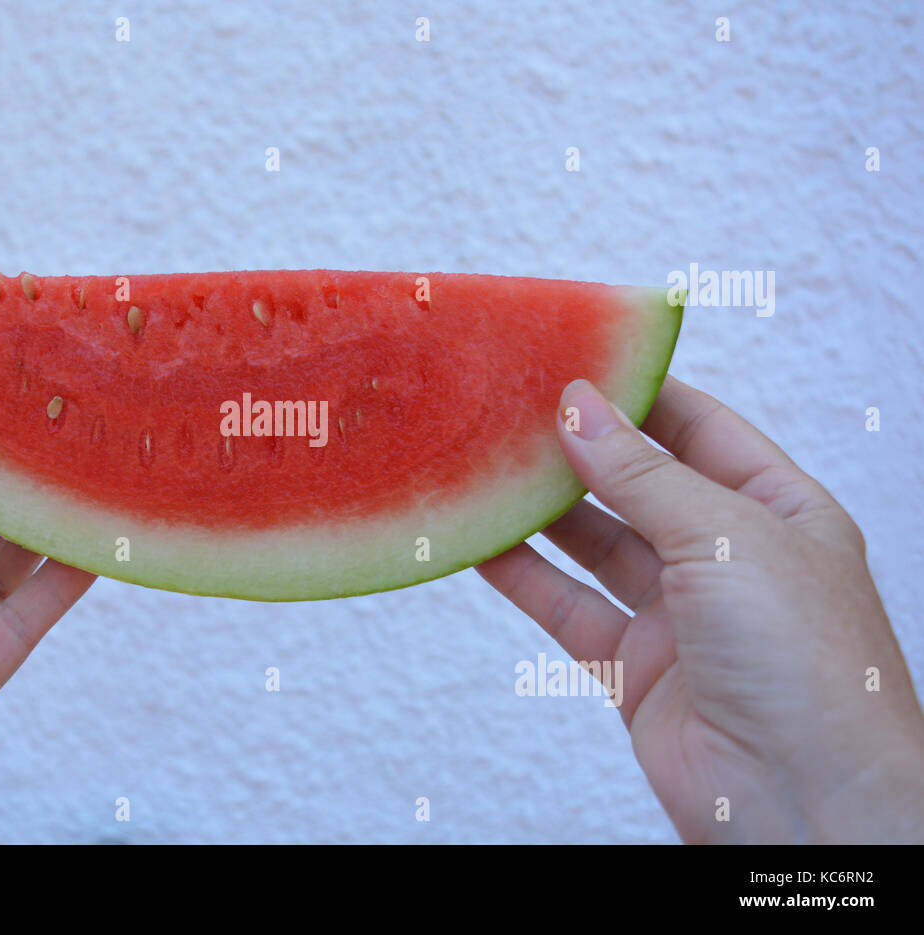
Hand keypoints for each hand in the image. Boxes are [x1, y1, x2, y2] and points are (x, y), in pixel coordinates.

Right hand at [478, 376, 923, 842]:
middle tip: (511, 406)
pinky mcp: (634, 666)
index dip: (637, 393)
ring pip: (595, 544)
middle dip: (579, 448)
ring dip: (541, 509)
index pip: (699, 429)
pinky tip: (482, 542)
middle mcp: (727, 557)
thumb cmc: (804, 662)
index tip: (571, 358)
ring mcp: (679, 614)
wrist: (803, 802)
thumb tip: (578, 407)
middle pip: (638, 483)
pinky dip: (523, 576)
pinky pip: (568, 607)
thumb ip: (643, 475)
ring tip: (485, 463)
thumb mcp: (725, 537)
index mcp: (778, 510)